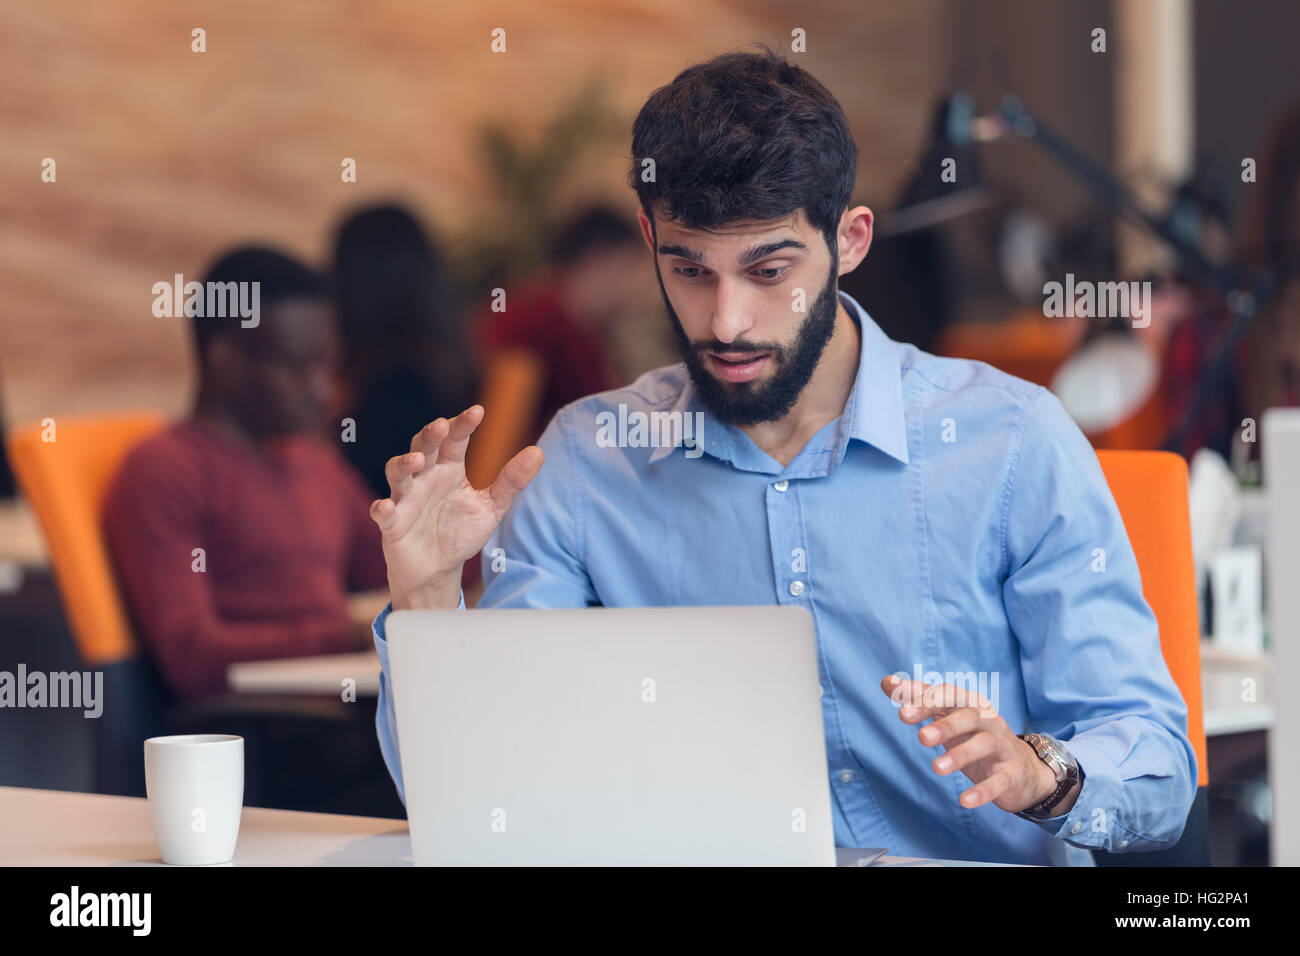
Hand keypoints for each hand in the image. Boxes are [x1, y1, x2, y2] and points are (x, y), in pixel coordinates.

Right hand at [369, 405, 542, 609]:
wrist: (438, 569)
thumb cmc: (461, 531)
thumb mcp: (491, 507)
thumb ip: (511, 481)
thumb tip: (538, 452)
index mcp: (449, 469)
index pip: (455, 440)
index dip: (462, 425)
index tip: (477, 412)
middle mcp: (425, 478)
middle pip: (423, 448)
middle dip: (429, 436)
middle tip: (440, 426)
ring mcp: (406, 498)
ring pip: (398, 474)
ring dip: (404, 465)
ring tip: (417, 460)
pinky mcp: (392, 523)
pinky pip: (383, 512)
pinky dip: (382, 508)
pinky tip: (386, 506)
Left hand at [880, 675, 1062, 815]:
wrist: (1023, 770)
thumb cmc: (975, 737)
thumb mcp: (948, 717)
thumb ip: (919, 699)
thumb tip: (886, 682)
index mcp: (969, 703)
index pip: (948, 695)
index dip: (927, 702)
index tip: (903, 714)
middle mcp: (989, 720)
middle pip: (970, 716)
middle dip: (946, 726)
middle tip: (921, 738)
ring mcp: (1003, 746)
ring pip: (985, 744)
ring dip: (961, 755)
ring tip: (936, 768)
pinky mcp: (1012, 772)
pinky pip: (1000, 780)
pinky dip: (984, 790)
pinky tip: (964, 800)